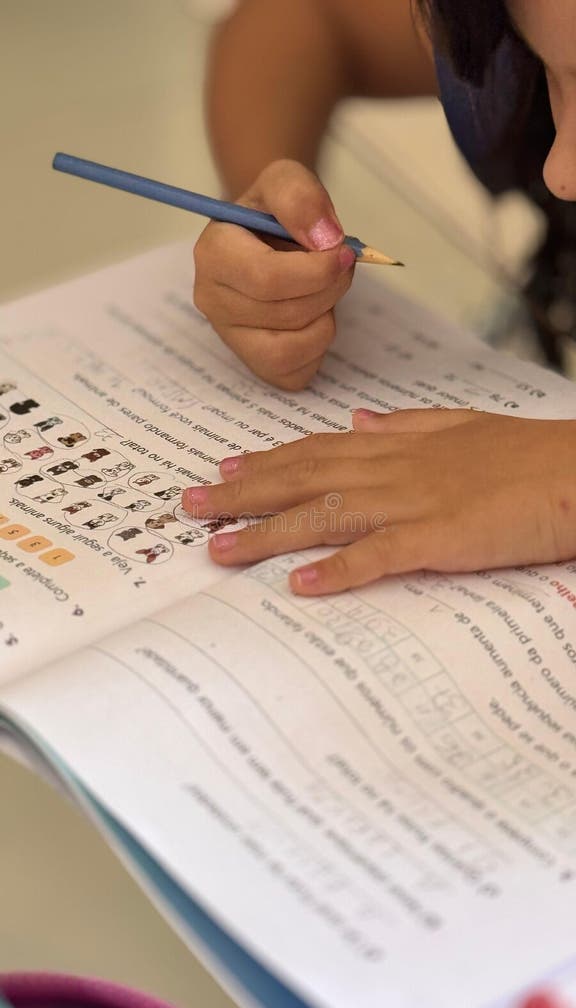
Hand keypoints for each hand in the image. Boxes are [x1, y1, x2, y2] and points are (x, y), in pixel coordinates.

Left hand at [181, 408, 575, 594]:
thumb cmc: (527, 455)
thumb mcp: (461, 427)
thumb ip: (406, 425)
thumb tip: (358, 421)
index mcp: (399, 445)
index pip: (316, 450)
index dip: (265, 462)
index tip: (223, 470)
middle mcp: (394, 469)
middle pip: (303, 479)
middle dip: (242, 494)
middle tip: (190, 507)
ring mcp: (415, 503)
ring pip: (325, 514)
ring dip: (267, 533)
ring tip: (219, 550)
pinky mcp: (442, 537)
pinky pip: (380, 556)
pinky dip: (339, 570)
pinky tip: (301, 587)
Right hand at [193, 159, 354, 390]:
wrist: (265, 237)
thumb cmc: (273, 213)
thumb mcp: (284, 180)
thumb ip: (300, 196)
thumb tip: (325, 239)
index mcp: (213, 254)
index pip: (266, 279)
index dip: (317, 270)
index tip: (343, 251)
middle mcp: (212, 301)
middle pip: (284, 313)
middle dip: (329, 289)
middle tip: (342, 265)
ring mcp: (230, 337)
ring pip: (289, 349)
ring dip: (324, 319)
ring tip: (324, 291)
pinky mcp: (255, 365)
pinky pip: (295, 374)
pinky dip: (317, 347)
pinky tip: (314, 318)